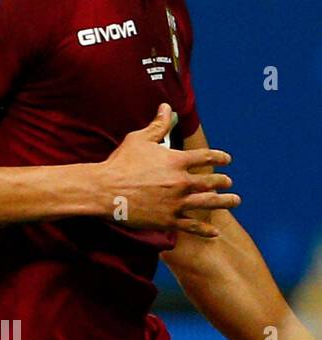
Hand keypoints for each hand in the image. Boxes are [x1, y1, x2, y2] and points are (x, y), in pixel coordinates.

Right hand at [101, 104, 238, 237]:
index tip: (227, 159)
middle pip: (212, 181)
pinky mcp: (168, 219)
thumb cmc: (120, 163)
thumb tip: (167, 107)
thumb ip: (158, 125)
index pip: (207, 157)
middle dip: (223, 181)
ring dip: (225, 202)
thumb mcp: (139, 140)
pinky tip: (214, 232)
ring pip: (209, 203)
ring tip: (235, 201)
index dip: (220, 157)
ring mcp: (177, 202)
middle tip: (228, 182)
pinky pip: (192, 226)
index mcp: (177, 161)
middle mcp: (182, 182)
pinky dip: (205, 230)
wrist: (104, 190)